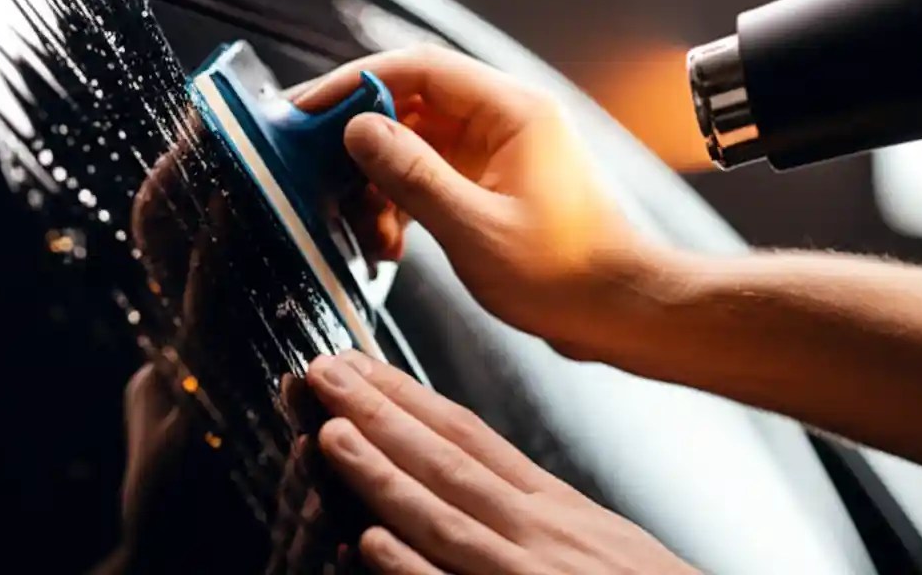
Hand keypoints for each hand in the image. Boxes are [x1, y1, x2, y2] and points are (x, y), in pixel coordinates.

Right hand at [295, 45, 636, 348]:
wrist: (621, 310)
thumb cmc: (568, 274)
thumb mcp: (476, 228)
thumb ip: (412, 175)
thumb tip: (357, 130)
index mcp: (512, 111)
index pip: (418, 67)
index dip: (355, 82)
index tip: (308, 108)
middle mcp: (506, 121)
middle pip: (412, 102)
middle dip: (361, 138)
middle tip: (313, 167)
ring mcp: (500, 154)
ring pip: (416, 144)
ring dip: (380, 182)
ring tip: (365, 229)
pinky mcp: (494, 186)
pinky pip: (432, 177)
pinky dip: (402, 204)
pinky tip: (391, 244)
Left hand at [306, 350, 695, 574]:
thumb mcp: (599, 537)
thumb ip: (539, 509)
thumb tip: (480, 478)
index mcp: (553, 504)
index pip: (468, 434)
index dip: (407, 397)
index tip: (359, 367)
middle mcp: (541, 529)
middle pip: (447, 459)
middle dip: (379, 414)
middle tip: (322, 373)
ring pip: (446, 517)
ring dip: (382, 474)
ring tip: (328, 434)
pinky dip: (414, 569)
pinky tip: (368, 545)